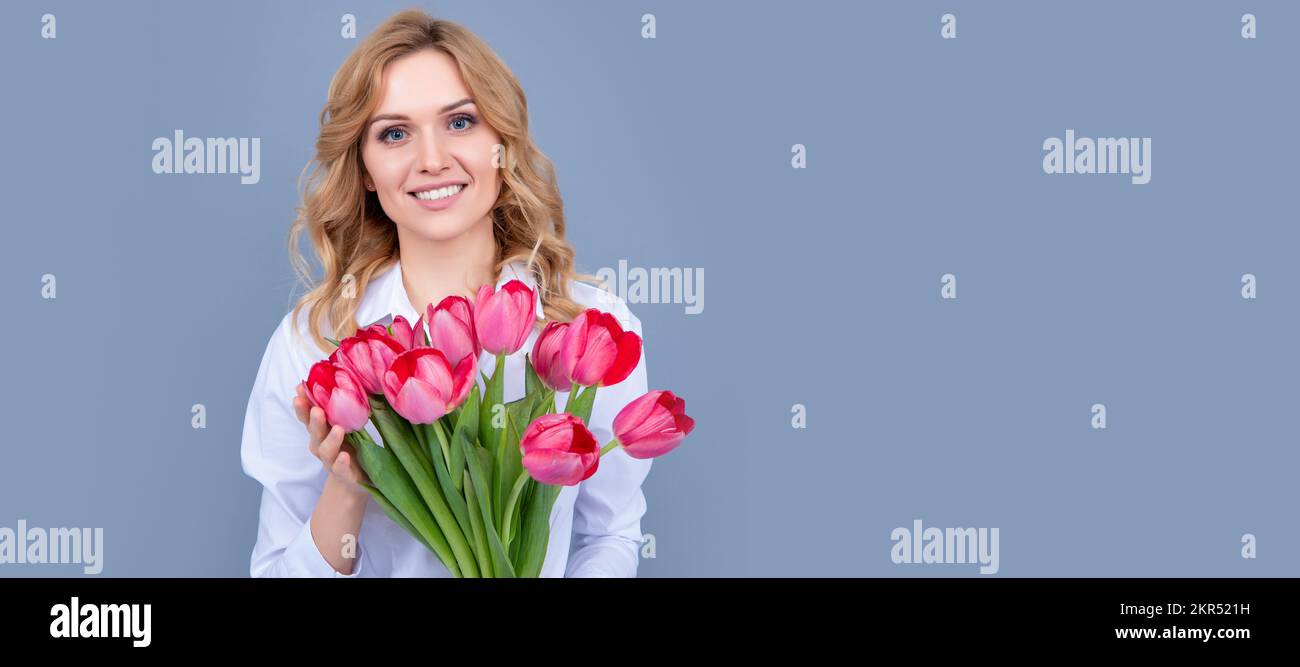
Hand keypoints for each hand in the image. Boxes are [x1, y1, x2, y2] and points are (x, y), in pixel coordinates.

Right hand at [294, 384, 371, 498]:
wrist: (357, 480)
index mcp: (322, 431)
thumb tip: (346, 377)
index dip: (303, 404)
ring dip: (330, 439)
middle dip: (313, 420)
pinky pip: (340, 469)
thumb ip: (343, 407)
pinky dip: (341, 463)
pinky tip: (345, 456)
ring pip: (325, 451)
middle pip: (314, 432)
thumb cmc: (352, 447)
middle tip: (316, 408)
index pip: (308, 416)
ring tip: (338, 429)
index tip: (300, 388)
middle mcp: (322, 446)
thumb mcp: (347, 425)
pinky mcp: (344, 474)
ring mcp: (332, 461)